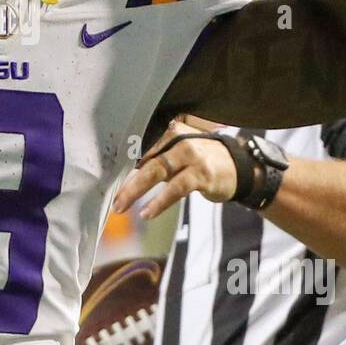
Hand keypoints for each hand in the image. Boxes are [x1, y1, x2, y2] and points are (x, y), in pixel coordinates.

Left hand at [113, 119, 238, 217]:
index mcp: (171, 132)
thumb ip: (157, 159)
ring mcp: (191, 155)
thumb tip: (126, 175)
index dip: (122, 165)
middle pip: (146, 160)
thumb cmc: (203, 162)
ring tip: (121, 207)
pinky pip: (176, 188)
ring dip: (135, 191)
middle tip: (112, 199)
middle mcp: (179, 139)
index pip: (141, 148)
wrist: (240, 168)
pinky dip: (160, 202)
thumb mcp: (179, 154)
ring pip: (157, 171)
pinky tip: (147, 212)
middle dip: (125, 181)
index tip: (105, 180)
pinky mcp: (201, 173)